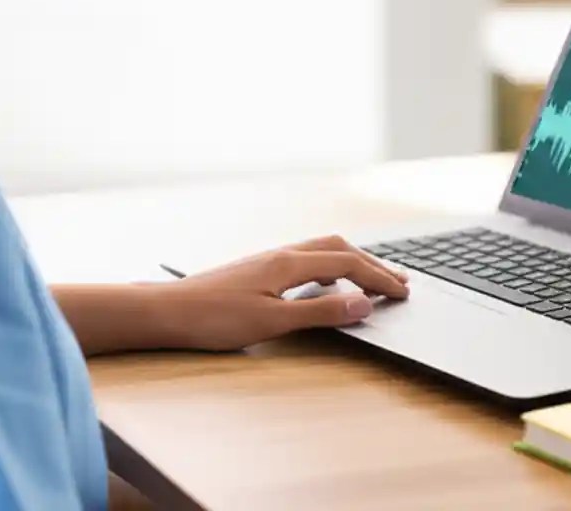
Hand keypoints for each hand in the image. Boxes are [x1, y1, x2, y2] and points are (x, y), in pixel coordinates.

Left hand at [155, 235, 408, 350]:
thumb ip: (320, 313)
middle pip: (339, 248)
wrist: (166, 311)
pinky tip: (327, 280)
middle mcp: (281, 254)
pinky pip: (306, 257)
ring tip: (372, 275)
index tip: (403, 292)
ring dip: (352, 260)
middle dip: (372, 263)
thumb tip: (363, 303)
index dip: (379, 279)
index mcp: (289, 263)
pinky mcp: (257, 269)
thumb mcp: (273, 322)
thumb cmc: (213, 319)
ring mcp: (268, 259)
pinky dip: (331, 264)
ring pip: (322, 249)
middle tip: (399, 280)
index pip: (348, 264)